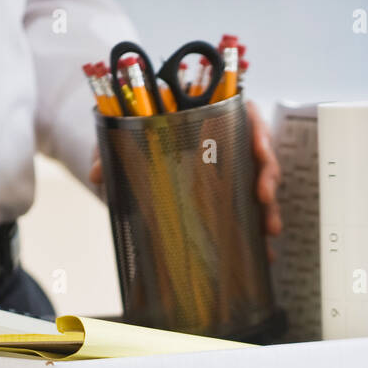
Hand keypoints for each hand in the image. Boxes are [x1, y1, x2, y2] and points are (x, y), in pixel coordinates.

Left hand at [87, 99, 282, 238]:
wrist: (131, 163)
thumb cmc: (133, 141)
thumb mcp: (120, 140)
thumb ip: (108, 150)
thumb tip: (97, 174)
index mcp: (210, 116)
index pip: (246, 114)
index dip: (259, 130)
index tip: (260, 149)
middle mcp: (228, 141)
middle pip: (261, 151)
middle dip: (268, 175)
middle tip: (264, 197)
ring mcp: (233, 170)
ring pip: (262, 183)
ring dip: (269, 207)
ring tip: (269, 232)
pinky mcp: (231, 197)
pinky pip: (252, 211)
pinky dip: (258, 231)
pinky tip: (264, 253)